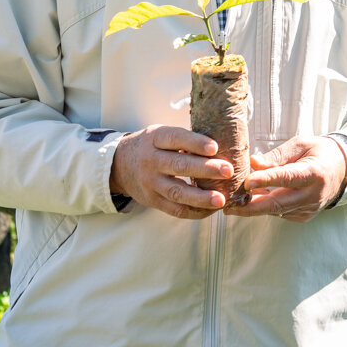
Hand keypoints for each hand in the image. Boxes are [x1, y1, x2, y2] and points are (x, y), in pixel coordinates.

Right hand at [109, 125, 233, 218]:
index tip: (215, 147)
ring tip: (221, 199)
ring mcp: (150, 183)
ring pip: (177, 192)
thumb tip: (221, 145)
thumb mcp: (160, 135)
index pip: (176, 138)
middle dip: (205, 169)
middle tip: (228, 170)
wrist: (119, 165)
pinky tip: (211, 209)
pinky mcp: (152, 201)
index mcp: (155, 139)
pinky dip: (194, 211)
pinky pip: (175, 209)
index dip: (195, 143)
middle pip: (179, 166)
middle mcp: (151, 161)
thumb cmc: (151, 147)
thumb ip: (183, 140)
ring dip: (201, 197)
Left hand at [227, 136, 346, 222]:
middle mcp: (312, 194)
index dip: (266, 180)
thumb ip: (277, 156)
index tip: (246, 182)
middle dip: (250, 207)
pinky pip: (279, 213)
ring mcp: (308, 208)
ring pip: (275, 210)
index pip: (287, 177)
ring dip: (253, 206)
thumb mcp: (300, 145)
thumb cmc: (318, 152)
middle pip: (278, 204)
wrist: (342, 170)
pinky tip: (252, 199)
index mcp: (314, 172)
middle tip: (228, 206)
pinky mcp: (304, 216)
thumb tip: (253, 164)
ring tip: (232, 202)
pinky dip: (264, 207)